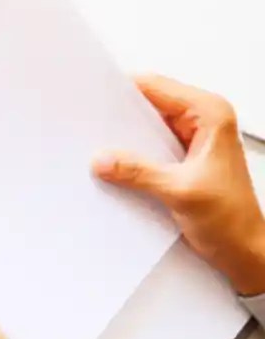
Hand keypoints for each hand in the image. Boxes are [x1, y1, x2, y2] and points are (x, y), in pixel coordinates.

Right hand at [93, 74, 264, 294]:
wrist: (245, 251)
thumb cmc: (233, 221)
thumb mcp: (180, 192)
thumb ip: (137, 172)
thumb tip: (102, 159)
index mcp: (211, 115)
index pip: (155, 87)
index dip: (122, 91)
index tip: (94, 102)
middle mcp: (203, 121)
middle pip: (148, 103)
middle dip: (120, 116)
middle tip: (93, 129)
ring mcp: (192, 137)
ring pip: (145, 124)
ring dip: (125, 137)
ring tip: (104, 149)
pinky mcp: (181, 155)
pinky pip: (148, 144)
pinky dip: (132, 153)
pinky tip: (116, 163)